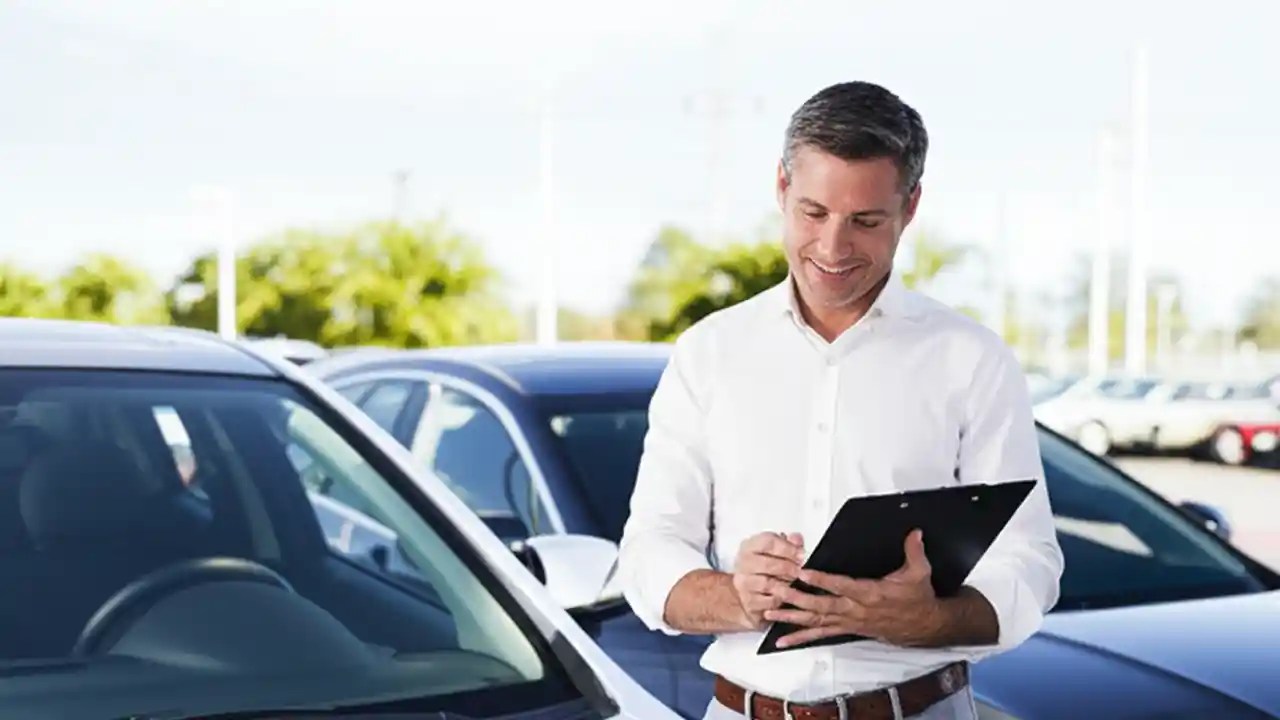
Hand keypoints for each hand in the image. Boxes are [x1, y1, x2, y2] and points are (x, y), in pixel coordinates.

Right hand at [731, 531, 804, 629]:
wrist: (748, 589)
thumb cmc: (766, 566)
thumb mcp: (776, 551)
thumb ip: (789, 544)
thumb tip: (797, 539)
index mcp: (749, 546)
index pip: (767, 542)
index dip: (788, 548)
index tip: (802, 554)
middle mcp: (743, 563)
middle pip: (768, 564)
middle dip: (788, 568)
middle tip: (801, 571)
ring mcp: (744, 583)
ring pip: (767, 584)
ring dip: (785, 584)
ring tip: (794, 583)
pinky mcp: (749, 602)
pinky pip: (768, 602)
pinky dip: (780, 600)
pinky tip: (786, 597)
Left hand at [764, 529, 941, 647]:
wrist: (923, 625)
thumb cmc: (917, 599)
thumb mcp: (920, 573)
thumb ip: (914, 551)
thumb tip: (914, 532)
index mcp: (870, 593)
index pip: (842, 585)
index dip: (822, 580)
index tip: (803, 572)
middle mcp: (856, 610)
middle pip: (822, 605)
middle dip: (797, 598)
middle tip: (777, 590)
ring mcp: (850, 622)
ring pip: (817, 621)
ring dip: (792, 618)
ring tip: (770, 613)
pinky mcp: (847, 629)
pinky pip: (821, 634)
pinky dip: (800, 637)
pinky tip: (783, 640)